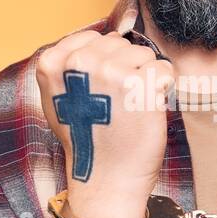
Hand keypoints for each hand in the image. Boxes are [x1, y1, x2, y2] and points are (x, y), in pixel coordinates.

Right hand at [36, 30, 174, 217]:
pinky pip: (164, 68)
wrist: (106, 179)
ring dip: (145, 78)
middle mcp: (79, 62)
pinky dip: (163, 88)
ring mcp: (109, 71)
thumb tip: (100, 39)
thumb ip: (69, 65)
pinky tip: (147, 109)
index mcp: (53, 62)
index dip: (105, 63)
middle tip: (116, 104)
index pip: (94, 38)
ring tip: (129, 108)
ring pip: (144, 53)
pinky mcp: (139, 84)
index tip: (99, 92)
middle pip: (120, 43)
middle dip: (125, 69)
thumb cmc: (87, 140)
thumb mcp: (58, 99)